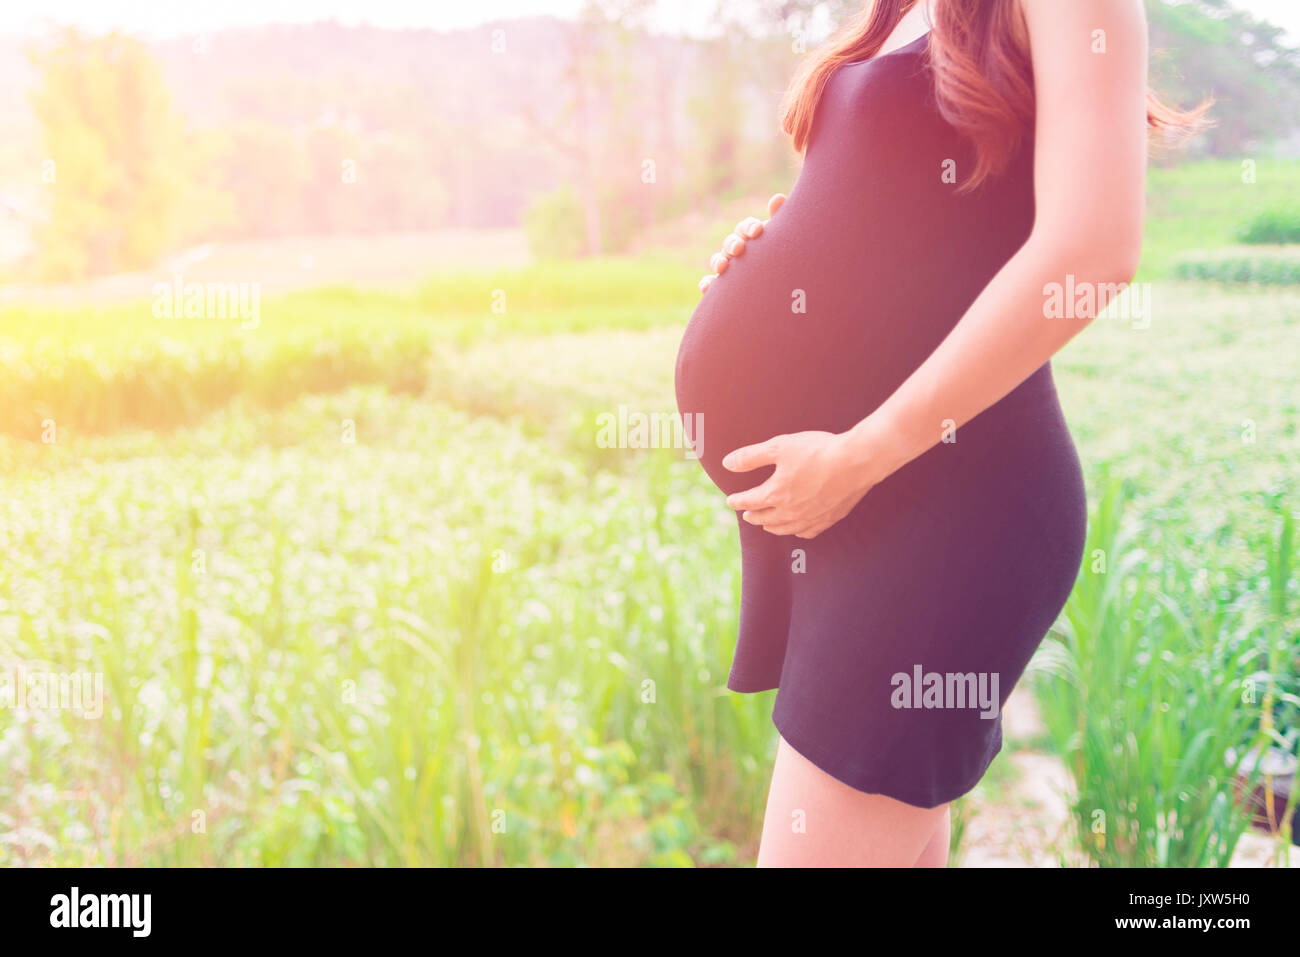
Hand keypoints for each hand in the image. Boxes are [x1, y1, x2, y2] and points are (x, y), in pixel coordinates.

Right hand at [698, 193, 785, 294]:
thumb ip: (780, 220)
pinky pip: (711, 284)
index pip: (746, 227)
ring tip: (723, 267)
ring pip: (719, 260)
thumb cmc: (783, 255)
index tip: (758, 231)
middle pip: (730, 242)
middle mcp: (737, 249)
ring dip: (718, 261)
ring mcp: (729, 267)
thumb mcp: (783, 239)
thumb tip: (777, 197)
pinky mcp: (723, 286)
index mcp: (751, 236)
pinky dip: (707, 284)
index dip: (750, 227)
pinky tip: (706, 288)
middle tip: (739, 248)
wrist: (785, 283)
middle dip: (733, 244)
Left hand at [722, 430, 876, 538]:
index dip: (737, 501)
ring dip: (771, 526)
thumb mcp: (779, 447)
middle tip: (747, 514)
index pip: (749, 500)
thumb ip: (751, 456)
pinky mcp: (828, 519)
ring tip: (766, 525)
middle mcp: (791, 511)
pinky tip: (796, 529)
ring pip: (784, 528)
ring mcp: (810, 518)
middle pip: (765, 518)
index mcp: (776, 494)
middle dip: (753, 515)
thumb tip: (727, 463)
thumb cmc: (818, 451)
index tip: (731, 501)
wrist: (855, 461)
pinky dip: (796, 531)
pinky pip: (807, 532)